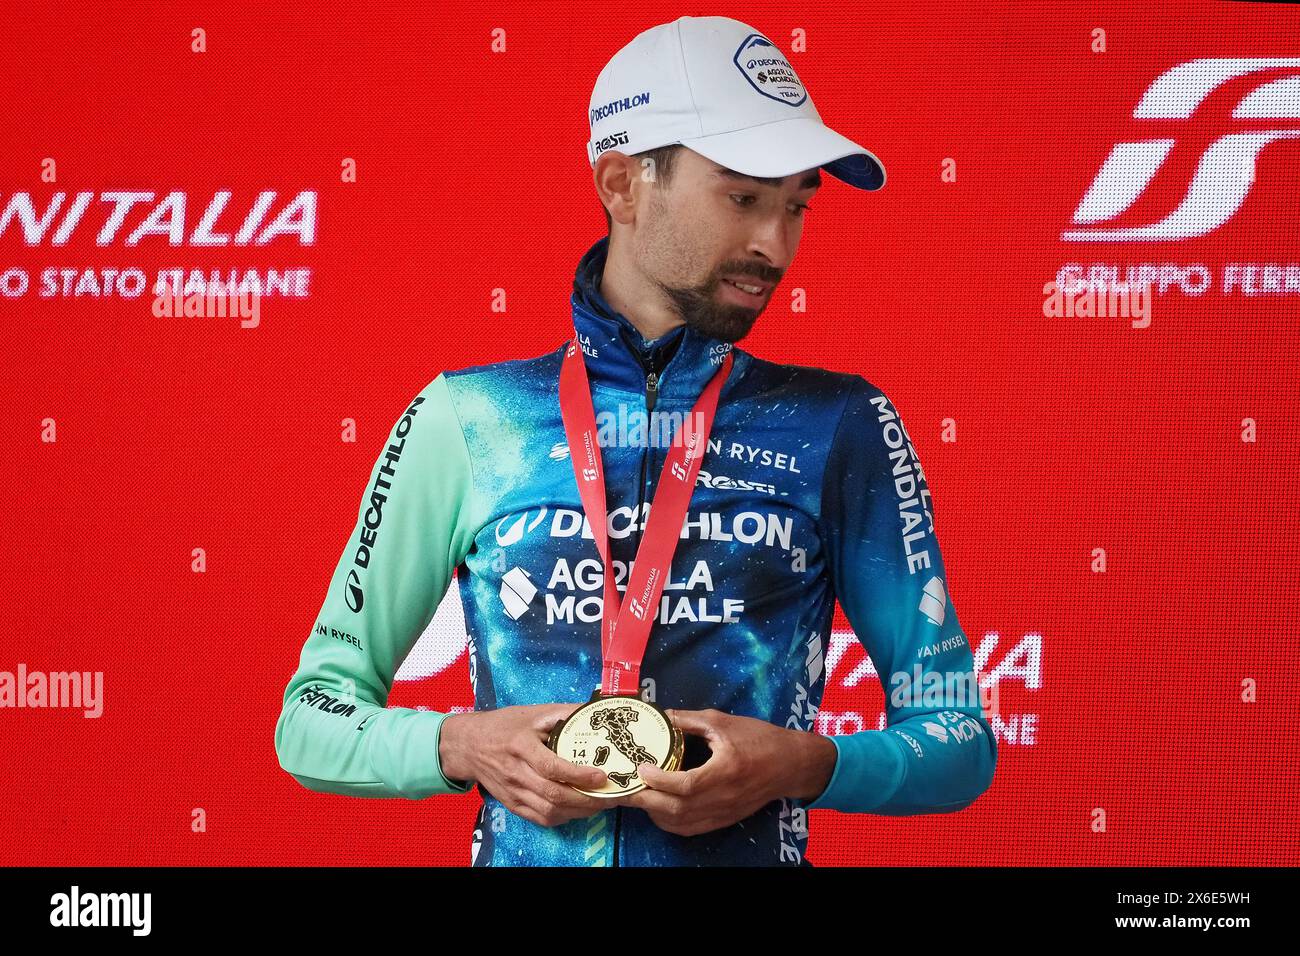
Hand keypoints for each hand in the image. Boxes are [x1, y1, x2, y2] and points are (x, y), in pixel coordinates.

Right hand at [439, 704, 612, 828]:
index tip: (601, 776)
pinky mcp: (512, 804)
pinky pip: (540, 818)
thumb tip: (595, 711)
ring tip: (599, 803)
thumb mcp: (532, 713)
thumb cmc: (504, 725)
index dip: (577, 775)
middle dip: (586, 799)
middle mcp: (515, 773)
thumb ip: (563, 713)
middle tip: (610, 796)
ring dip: (578, 811)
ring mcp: (513, 792)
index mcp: (520, 746)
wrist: (468, 745)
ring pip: (548, 811)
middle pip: (553, 795)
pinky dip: (563, 817)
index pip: (551, 767)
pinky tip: (577, 809)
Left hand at [614, 708, 833, 836]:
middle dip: (646, 801)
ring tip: (637, 798)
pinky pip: (692, 829)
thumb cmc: (760, 738)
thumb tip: (661, 716)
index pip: (686, 785)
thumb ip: (690, 721)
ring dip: (655, 814)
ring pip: (682, 824)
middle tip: (624, 789)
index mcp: (725, 770)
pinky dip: (670, 823)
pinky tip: (658, 810)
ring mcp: (724, 812)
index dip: (659, 780)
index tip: (641, 768)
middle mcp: (724, 797)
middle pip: (678, 810)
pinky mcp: (725, 819)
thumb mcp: (724, 722)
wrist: (791, 764)